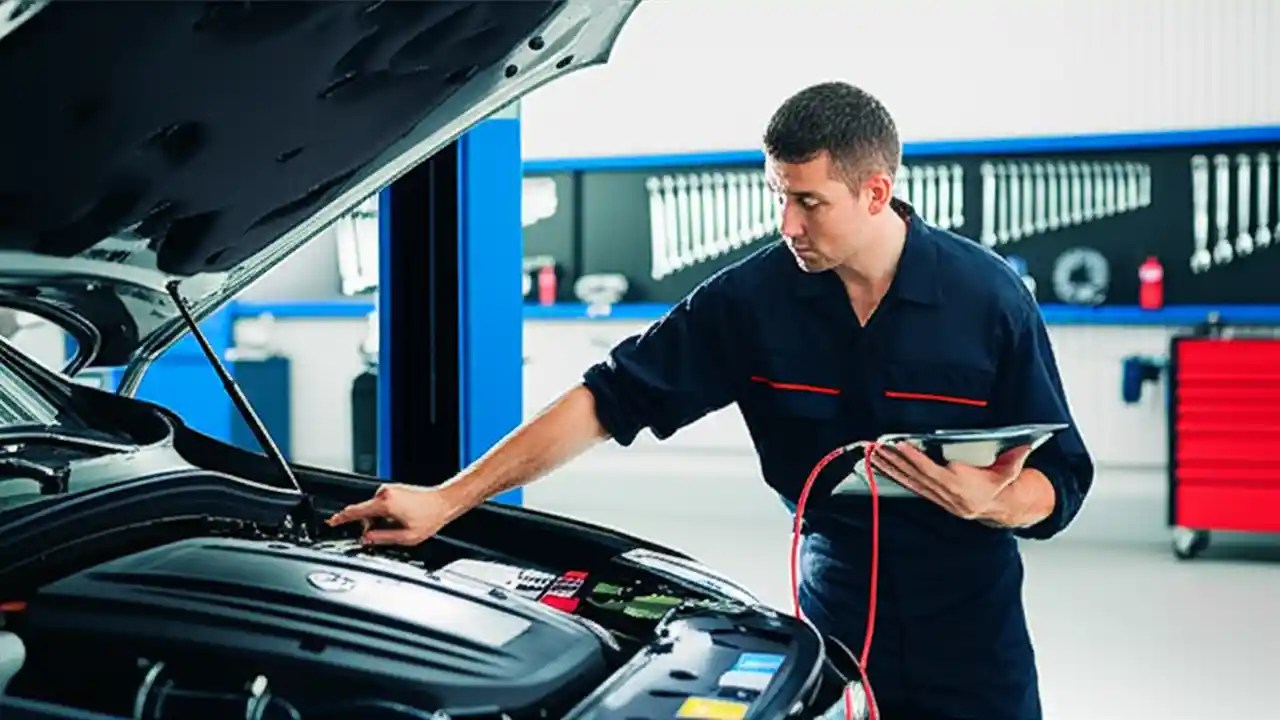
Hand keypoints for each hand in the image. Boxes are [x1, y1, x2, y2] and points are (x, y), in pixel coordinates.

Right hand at [325, 483, 461, 545]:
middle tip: (388, 534)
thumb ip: (382, 538)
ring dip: (381, 520)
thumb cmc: (430, 517)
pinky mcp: (394, 490)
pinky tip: (402, 518)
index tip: (331, 522)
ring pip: (374, 510)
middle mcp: (385, 493)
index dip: (341, 518)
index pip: (355, 511)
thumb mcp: (406, 536)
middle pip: (365, 513)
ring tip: (401, 525)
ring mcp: (389, 489)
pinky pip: (382, 505)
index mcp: (385, 504)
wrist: (444, 502)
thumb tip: (366, 539)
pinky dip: (386, 514)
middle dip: (370, 526)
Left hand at [869, 442, 1032, 521]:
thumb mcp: (1010, 471)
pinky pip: (910, 486)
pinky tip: (882, 467)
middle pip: (916, 474)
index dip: (916, 458)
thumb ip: (1015, 457)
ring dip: (890, 467)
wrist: (999, 508)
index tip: (901, 445)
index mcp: (962, 484)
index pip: (933, 470)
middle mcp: (947, 492)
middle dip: (896, 460)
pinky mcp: (933, 496)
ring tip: (874, 455)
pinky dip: (894, 476)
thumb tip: (1026, 444)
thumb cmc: (1000, 485)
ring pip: (909, 480)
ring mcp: (938, 496)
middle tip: (879, 446)